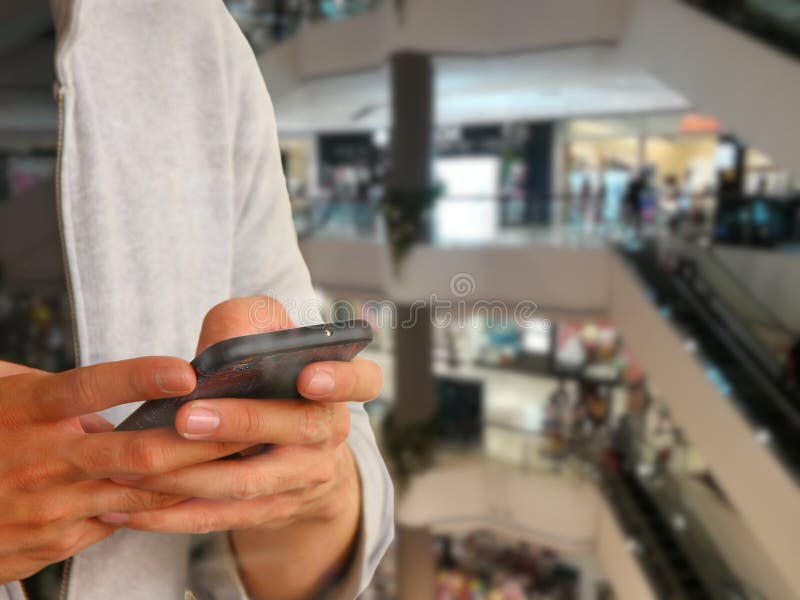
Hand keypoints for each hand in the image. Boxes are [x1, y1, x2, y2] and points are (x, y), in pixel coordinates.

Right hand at [0, 357, 248, 583]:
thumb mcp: (8, 395)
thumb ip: (62, 396)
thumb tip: (115, 400)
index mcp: (30, 411)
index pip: (90, 388)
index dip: (140, 378)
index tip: (185, 372)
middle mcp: (43, 460)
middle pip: (138, 453)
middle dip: (202, 443)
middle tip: (249, 426)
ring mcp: (49, 507)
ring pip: (140, 495)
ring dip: (193, 480)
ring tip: (239, 462)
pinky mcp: (52, 542)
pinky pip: (118, 523)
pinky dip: (154, 509)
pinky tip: (191, 496)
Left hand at [110, 296, 381, 596]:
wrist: (291, 449)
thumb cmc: (271, 379)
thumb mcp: (270, 339)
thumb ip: (250, 323)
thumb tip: (225, 340)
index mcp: (338, 388)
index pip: (364, 381)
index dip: (341, 380)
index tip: (307, 377)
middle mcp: (329, 433)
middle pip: (296, 430)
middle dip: (241, 424)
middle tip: (187, 417)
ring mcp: (303, 478)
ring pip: (249, 481)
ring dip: (192, 475)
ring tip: (138, 462)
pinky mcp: (271, 510)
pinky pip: (223, 518)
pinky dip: (177, 515)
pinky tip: (134, 509)